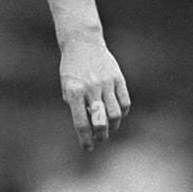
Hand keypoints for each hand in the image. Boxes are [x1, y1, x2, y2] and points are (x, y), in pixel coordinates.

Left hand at [60, 33, 130, 149]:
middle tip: (100, 138)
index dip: (85, 140)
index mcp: (74, 92)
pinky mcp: (118, 78)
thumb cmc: (72, 69)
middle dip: (101, 135)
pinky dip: (123, 112)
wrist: (83, 42)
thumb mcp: (67, 87)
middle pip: (101, 122)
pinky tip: (116, 114)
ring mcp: (106, 83)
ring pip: (115, 114)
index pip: (81, 124)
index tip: (88, 148)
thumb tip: (89, 127)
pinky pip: (124, 101)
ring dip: (113, 125)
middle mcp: (91, 89)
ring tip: (109, 128)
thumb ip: (76, 106)